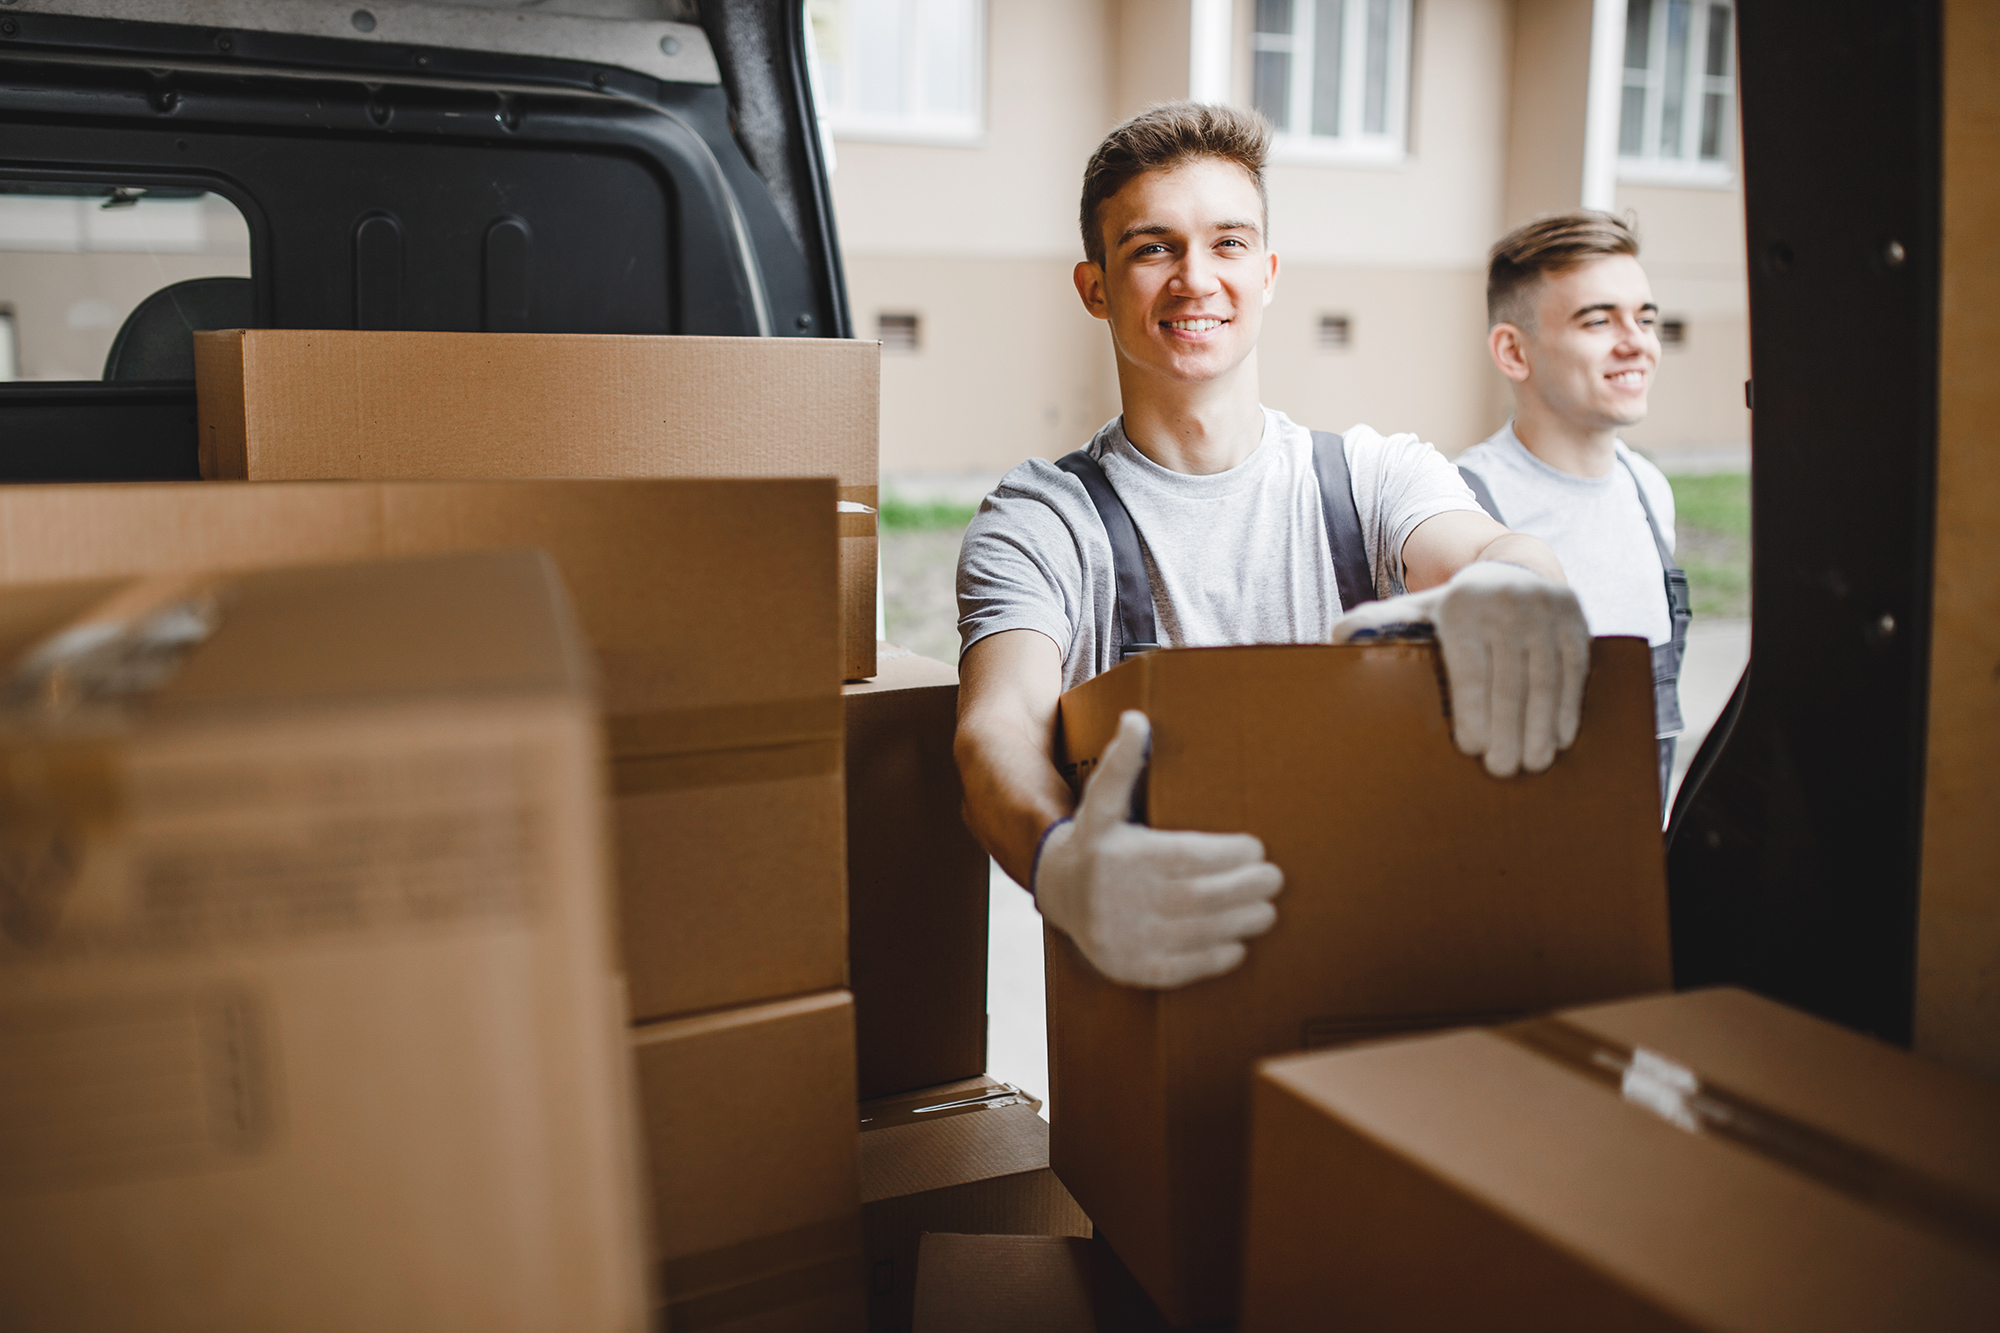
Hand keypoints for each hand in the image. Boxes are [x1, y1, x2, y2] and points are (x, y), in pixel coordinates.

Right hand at [1033, 711, 1283, 988]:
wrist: (1057, 892)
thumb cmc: (1096, 841)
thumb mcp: (1102, 801)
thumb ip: (1121, 763)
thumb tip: (1136, 720)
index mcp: (1117, 854)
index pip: (1185, 856)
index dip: (1228, 854)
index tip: (1257, 847)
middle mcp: (1117, 898)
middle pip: (1198, 897)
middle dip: (1245, 889)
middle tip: (1275, 878)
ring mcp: (1122, 937)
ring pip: (1195, 932)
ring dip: (1240, 922)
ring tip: (1267, 910)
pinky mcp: (1129, 968)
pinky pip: (1181, 968)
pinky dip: (1215, 958)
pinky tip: (1238, 945)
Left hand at [1330, 560, 1589, 777]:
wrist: (1516, 567)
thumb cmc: (1456, 607)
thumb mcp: (1417, 608)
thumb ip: (1378, 624)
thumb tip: (1336, 638)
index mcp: (1462, 605)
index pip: (1470, 669)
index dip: (1472, 712)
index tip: (1470, 749)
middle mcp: (1507, 604)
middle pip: (1509, 681)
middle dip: (1508, 730)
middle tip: (1502, 770)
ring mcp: (1546, 613)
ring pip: (1545, 680)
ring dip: (1540, 727)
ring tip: (1532, 764)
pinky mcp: (1576, 623)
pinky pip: (1574, 672)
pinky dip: (1568, 708)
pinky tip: (1560, 739)